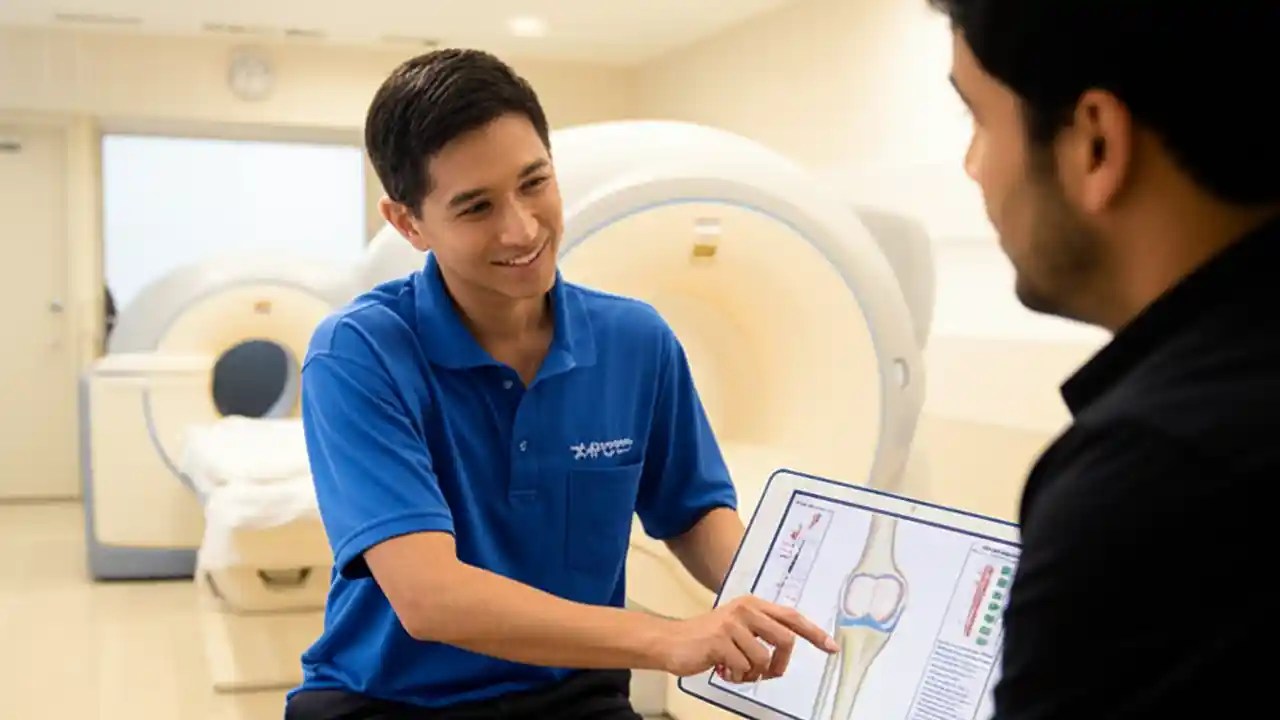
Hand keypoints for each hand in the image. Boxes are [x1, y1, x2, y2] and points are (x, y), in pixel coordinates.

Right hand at [660, 595, 838, 682]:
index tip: (831, 647)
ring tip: (735, 669)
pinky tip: (722, 669)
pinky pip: (744, 668)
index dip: (814, 632)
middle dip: (780, 664)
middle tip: (768, 673)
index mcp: (753, 605)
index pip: (792, 616)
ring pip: (764, 659)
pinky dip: (736, 676)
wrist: (672, 642)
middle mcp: (745, 610)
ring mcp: (732, 624)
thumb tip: (787, 649)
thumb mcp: (738, 627)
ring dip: (753, 673)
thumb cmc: (707, 639)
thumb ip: (762, 632)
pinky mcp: (720, 641)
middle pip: (785, 640)